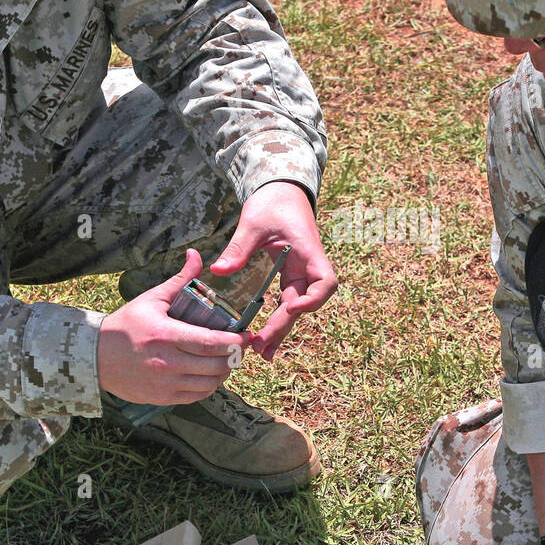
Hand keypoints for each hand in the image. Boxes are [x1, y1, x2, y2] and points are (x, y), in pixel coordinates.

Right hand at [97, 249, 246, 404]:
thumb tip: (196, 255)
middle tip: (240, 347)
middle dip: (235, 356)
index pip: (211, 343)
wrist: (94, 356)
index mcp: (166, 336)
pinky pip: (196, 396)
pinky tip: (210, 374)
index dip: (235, 342)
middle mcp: (167, 363)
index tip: (246, 335)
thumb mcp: (152, 299)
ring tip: (227, 359)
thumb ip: (180, 280)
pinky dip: (208, 386)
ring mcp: (165, 383)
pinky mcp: (162, 397)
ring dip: (224, 373)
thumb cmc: (126, 324)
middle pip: (215, 366)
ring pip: (209, 384)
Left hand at [210, 180, 337, 359]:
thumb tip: (218, 270)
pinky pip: (287, 303)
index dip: (314, 299)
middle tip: (263, 346)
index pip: (325, 282)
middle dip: (285, 325)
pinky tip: (264, 338)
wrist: (281, 193)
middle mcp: (309, 267)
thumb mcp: (253, 223)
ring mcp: (300, 274)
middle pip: (306, 303)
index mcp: (308, 252)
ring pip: (296, 308)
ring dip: (281, 329)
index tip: (293, 308)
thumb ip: (238, 248)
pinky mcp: (290, 278)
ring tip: (263, 352)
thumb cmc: (272, 203)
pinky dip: (277, 320)